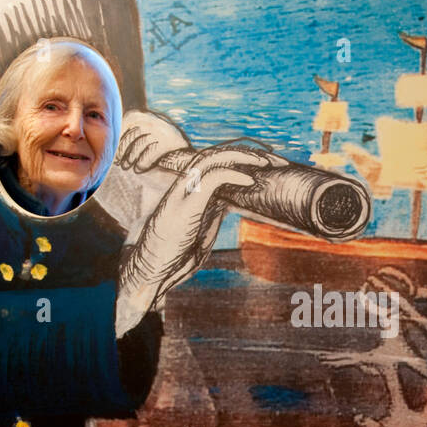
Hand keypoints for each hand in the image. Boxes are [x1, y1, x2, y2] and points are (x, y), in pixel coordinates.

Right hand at [114, 145, 275, 333]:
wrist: (148, 271)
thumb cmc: (172, 256)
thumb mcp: (200, 231)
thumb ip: (211, 214)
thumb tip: (227, 205)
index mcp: (193, 191)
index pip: (221, 164)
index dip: (246, 161)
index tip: (273, 167)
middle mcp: (187, 187)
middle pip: (220, 156)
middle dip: (250, 154)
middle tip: (278, 161)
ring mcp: (183, 193)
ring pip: (213, 159)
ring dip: (244, 158)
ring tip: (267, 163)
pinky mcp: (184, 205)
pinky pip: (210, 178)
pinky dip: (233, 175)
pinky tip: (250, 181)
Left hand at [116, 110, 190, 171]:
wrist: (184, 161)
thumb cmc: (154, 150)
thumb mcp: (140, 137)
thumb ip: (126, 136)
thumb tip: (109, 143)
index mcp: (143, 115)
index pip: (125, 125)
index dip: (118, 141)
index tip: (115, 155)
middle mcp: (153, 119)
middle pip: (132, 135)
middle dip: (123, 151)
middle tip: (121, 164)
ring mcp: (163, 129)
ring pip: (140, 144)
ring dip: (131, 158)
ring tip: (128, 167)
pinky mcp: (170, 142)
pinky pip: (151, 153)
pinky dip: (143, 163)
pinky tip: (139, 169)